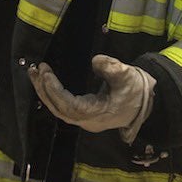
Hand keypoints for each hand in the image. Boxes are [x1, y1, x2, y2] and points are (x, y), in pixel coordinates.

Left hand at [28, 54, 155, 143]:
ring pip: (59, 109)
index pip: (69, 105)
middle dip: (44, 90)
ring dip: (45, 91)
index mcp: (97, 114)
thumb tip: (96, 60)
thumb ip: (113, 68)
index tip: (46, 74)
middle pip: (59, 109)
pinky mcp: (84, 114)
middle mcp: (87, 121)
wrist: (147, 103)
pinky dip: (52, 94)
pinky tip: (45, 81)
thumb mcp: (128, 76)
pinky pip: (63, 106)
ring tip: (35, 73)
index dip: (55, 90)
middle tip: (35, 70)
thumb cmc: (137, 90)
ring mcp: (85, 119)